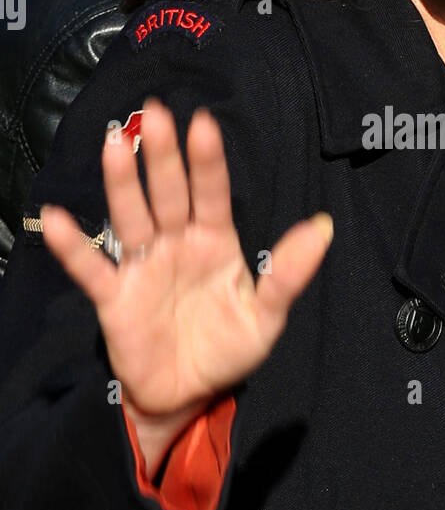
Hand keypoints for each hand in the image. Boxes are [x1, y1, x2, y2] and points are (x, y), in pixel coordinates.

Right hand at [40, 97, 332, 474]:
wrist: (188, 395)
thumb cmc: (228, 347)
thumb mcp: (267, 314)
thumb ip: (289, 271)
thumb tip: (324, 226)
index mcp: (215, 242)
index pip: (211, 193)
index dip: (207, 161)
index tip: (202, 122)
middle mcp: (176, 244)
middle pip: (168, 193)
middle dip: (162, 156)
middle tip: (155, 114)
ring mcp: (144, 267)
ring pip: (132, 217)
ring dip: (121, 183)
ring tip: (113, 143)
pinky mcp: (115, 298)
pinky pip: (91, 267)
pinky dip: (72, 246)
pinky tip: (56, 219)